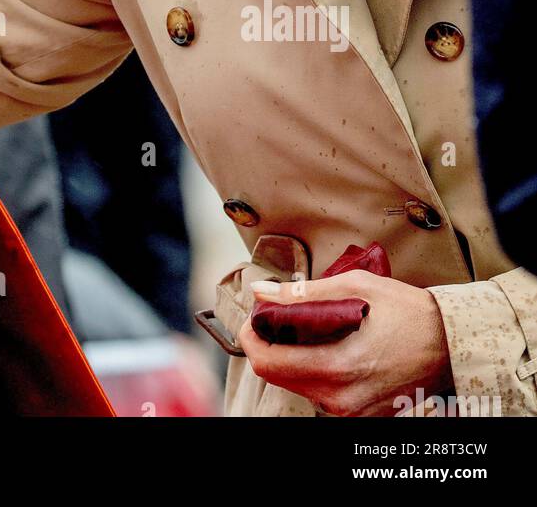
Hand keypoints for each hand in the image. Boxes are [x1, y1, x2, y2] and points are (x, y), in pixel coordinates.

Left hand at [238, 271, 452, 416]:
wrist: (451, 345)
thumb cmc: (408, 313)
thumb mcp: (356, 288)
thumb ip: (304, 294)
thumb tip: (262, 292)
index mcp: (339, 368)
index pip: (269, 363)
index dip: (251, 337)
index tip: (255, 316)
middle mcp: (342, 399)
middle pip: (278, 377)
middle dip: (268, 344)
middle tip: (275, 316)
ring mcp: (351, 412)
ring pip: (296, 386)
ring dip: (288, 356)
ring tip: (301, 327)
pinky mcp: (359, 414)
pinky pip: (318, 393)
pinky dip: (310, 368)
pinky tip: (322, 345)